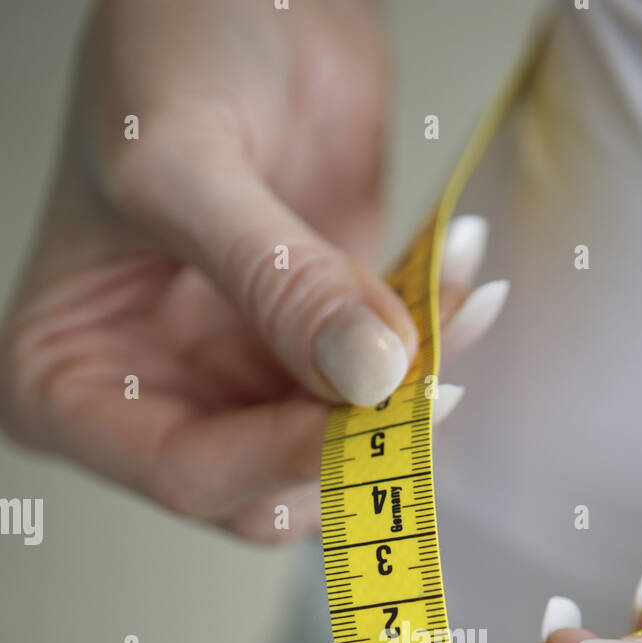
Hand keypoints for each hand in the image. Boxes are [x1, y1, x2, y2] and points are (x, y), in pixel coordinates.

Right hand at [0, 0, 506, 540]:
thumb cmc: (165, 50)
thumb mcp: (188, 165)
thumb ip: (276, 282)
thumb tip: (368, 376)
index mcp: (67, 382)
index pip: (185, 472)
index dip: (284, 456)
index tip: (370, 408)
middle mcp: (149, 398)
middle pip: (267, 485)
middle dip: (357, 441)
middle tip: (428, 378)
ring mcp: (233, 381)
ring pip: (337, 452)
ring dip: (413, 395)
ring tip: (460, 300)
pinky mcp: (308, 350)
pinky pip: (380, 392)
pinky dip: (434, 350)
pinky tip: (466, 291)